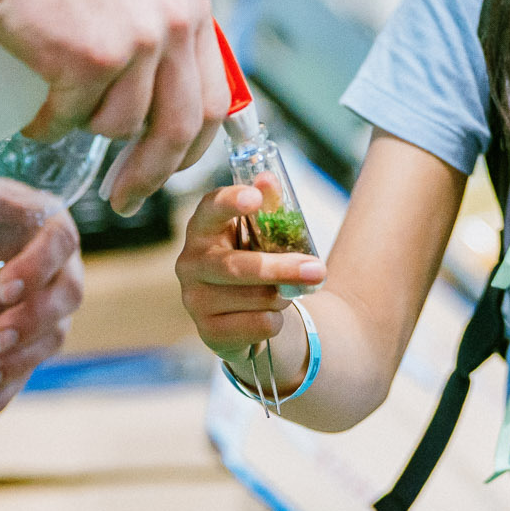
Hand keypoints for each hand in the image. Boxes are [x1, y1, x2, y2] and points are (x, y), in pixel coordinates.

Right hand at [0, 0, 228, 215]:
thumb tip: (168, 86)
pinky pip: (72, 119)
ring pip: (120, 125)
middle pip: (181, 126)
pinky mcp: (94, 58)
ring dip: (84, 127)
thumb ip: (161, 21)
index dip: (194, 144)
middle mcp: (176, 21)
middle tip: (126, 198)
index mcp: (192, 5)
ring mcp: (139, 40)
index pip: (215, 96)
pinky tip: (31, 106)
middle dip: (152, 173)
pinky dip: (47, 124)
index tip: (169, 169)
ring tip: (54, 103)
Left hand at [0, 210, 82, 423]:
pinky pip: (26, 368)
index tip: (3, 288)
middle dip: (32, 323)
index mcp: (45, 222)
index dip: (38, 266)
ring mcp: (47, 306)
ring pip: (51, 337)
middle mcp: (58, 266)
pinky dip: (7, 392)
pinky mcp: (27, 338)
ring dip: (20, 363)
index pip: (58, 242)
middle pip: (65, 297)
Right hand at [177, 183, 326, 364]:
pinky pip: (257, 325)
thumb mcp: (264, 235)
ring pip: (255, 297)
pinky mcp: (207, 331)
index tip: (255, 197)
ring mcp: (194, 298)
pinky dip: (275, 320)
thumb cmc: (255, 264)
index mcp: (204, 228)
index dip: (231, 202)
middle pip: (239, 266)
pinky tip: (269, 316)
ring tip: (283, 294)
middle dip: (282, 269)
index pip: (211, 208)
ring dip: (282, 296)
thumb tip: (268, 179)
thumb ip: (269, 207)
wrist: (247, 317)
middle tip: (318, 270)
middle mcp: (191, 262)